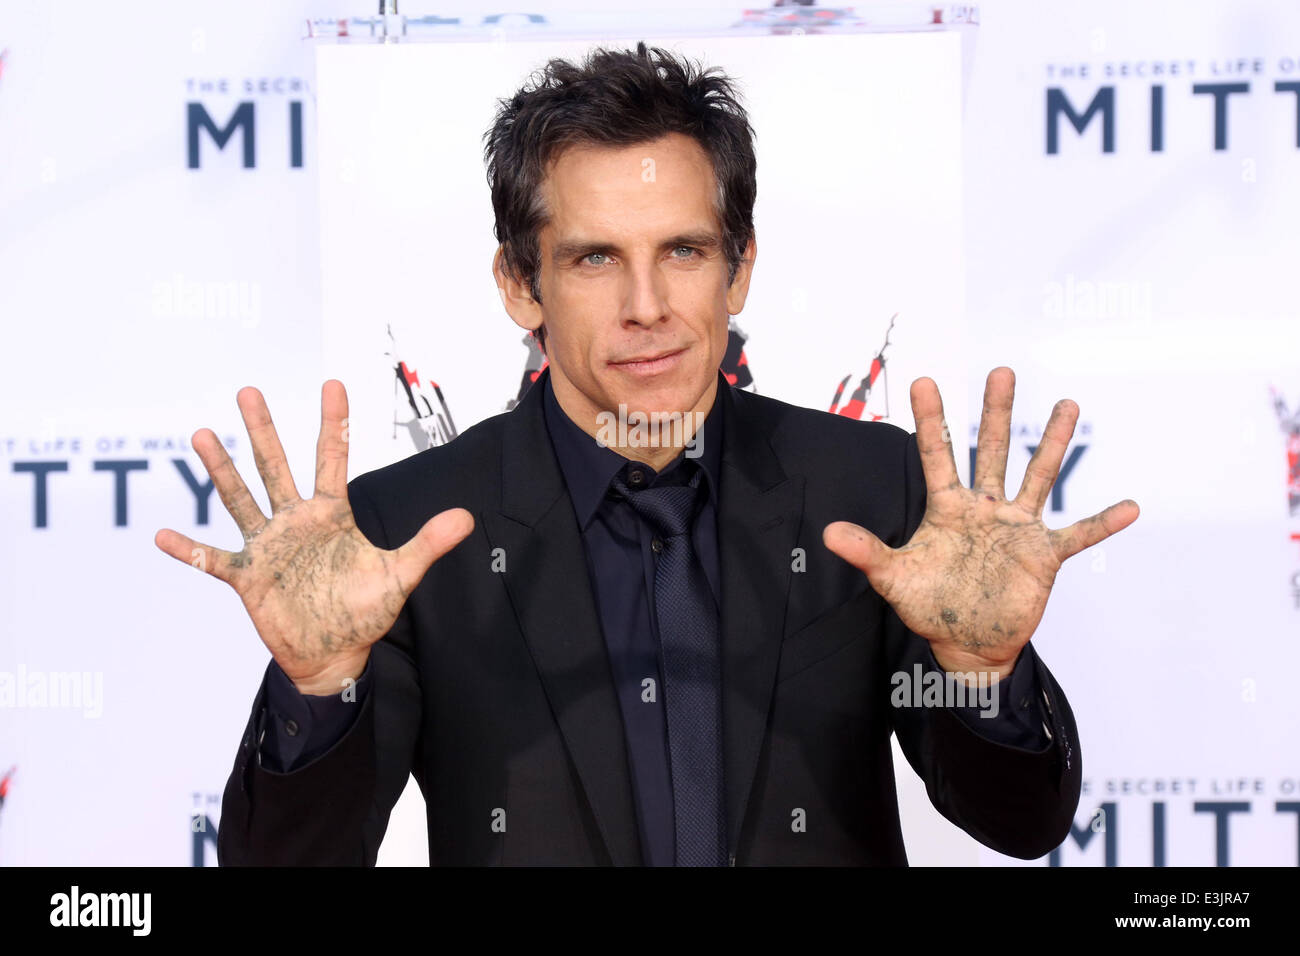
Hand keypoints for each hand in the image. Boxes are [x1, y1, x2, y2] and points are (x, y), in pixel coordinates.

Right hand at [155, 381, 473, 694]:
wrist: (335, 653)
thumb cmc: (365, 610)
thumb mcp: (400, 574)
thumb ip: (429, 543)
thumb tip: (467, 518)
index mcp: (332, 514)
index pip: (332, 458)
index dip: (334, 422)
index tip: (333, 382)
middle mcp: (296, 521)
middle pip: (276, 466)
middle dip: (263, 429)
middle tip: (249, 390)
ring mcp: (269, 547)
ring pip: (241, 500)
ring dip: (221, 470)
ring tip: (201, 434)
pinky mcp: (248, 577)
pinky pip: (212, 560)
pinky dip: (188, 550)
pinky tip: (161, 535)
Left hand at [823, 367, 1137, 678]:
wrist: (967, 644)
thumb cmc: (930, 606)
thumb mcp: (893, 578)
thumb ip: (866, 552)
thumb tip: (827, 533)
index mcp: (946, 509)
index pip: (936, 455)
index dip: (931, 420)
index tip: (924, 380)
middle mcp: (984, 508)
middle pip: (990, 450)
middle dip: (994, 412)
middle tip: (1000, 370)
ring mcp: (1016, 528)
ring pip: (1036, 476)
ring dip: (1051, 443)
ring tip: (1066, 404)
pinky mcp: (1042, 556)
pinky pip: (1078, 535)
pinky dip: (1103, 523)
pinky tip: (1131, 506)